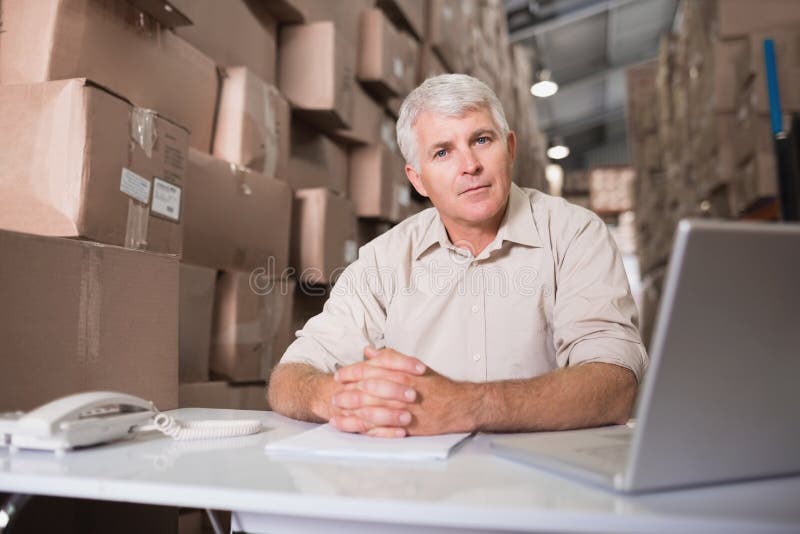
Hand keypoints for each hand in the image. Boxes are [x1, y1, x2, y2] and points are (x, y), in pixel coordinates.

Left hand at [334, 347, 479, 436]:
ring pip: (371, 409)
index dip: (351, 372)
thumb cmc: (437, 386)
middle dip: (346, 392)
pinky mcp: (407, 427)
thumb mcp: (414, 367)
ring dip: (351, 410)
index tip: (339, 375)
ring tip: (336, 411)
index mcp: (402, 373)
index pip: (370, 370)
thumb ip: (390, 357)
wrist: (461, 405)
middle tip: (333, 394)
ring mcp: (404, 410)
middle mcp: (401, 390)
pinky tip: (353, 428)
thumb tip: (369, 351)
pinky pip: (381, 428)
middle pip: (366, 389)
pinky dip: (365, 428)